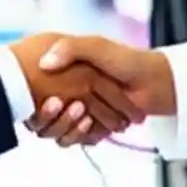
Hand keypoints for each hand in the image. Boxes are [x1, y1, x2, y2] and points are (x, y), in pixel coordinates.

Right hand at [9, 33, 145, 144]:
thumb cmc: (125, 60)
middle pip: (41, 118)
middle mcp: (64, 94)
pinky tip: (93, 126)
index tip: (51, 99)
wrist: (153, 82)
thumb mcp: (95, 46)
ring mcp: (76, 113)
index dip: (37, 102)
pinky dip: (83, 136)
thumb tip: (44, 64)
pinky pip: (75, 140)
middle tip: (69, 107)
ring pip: (56, 133)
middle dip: (54, 118)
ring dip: (69, 127)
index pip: (32, 92)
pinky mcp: (89, 128)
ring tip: (86, 116)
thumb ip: (69, 48)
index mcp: (61, 73)